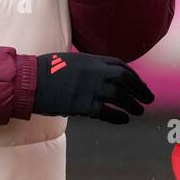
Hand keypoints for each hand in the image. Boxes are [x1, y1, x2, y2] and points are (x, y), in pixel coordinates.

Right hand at [32, 53, 153, 123]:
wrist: (30, 81)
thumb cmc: (46, 71)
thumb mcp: (71, 60)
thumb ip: (88, 66)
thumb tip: (99, 74)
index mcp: (92, 60)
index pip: (121, 66)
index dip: (134, 77)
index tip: (140, 84)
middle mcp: (96, 72)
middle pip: (126, 80)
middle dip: (140, 90)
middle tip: (149, 99)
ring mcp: (91, 89)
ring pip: (121, 97)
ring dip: (133, 105)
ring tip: (140, 111)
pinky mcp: (84, 105)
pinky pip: (107, 112)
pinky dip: (118, 117)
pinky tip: (124, 120)